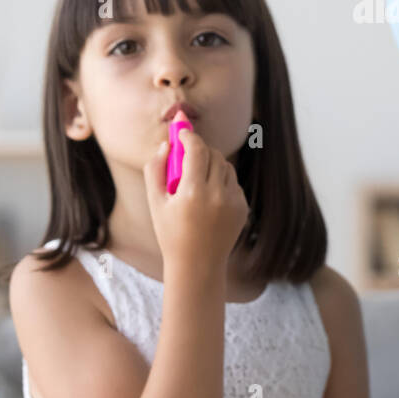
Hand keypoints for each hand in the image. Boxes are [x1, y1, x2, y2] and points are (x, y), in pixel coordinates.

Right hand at [142, 126, 249, 272]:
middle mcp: (216, 195)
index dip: (189, 136)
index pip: (196, 149)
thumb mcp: (155, 202)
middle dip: (199, 150)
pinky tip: (209, 199)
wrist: (197, 265)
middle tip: (187, 154)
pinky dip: (221, 182)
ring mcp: (233, 201)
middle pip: (212, 154)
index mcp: (192, 193)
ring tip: (197, 181)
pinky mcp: (243, 207)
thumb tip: (166, 144)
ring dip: (211, 165)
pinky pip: (233, 182)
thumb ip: (155, 169)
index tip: (182, 132)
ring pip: (225, 166)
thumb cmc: (171, 233)